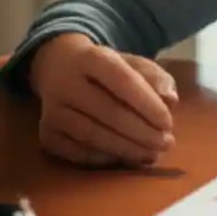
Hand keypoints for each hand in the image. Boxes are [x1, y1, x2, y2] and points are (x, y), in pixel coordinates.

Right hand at [28, 33, 179, 167]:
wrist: (59, 67)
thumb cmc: (106, 69)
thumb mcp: (133, 64)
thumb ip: (155, 78)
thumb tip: (170, 100)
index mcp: (90, 57)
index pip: (122, 80)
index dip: (147, 104)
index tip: (168, 123)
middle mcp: (65, 82)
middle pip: (108, 112)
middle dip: (142, 132)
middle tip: (166, 143)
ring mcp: (52, 110)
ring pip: (93, 135)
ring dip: (126, 149)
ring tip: (151, 154)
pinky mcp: (46, 134)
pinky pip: (77, 153)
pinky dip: (104, 159)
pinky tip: (125, 159)